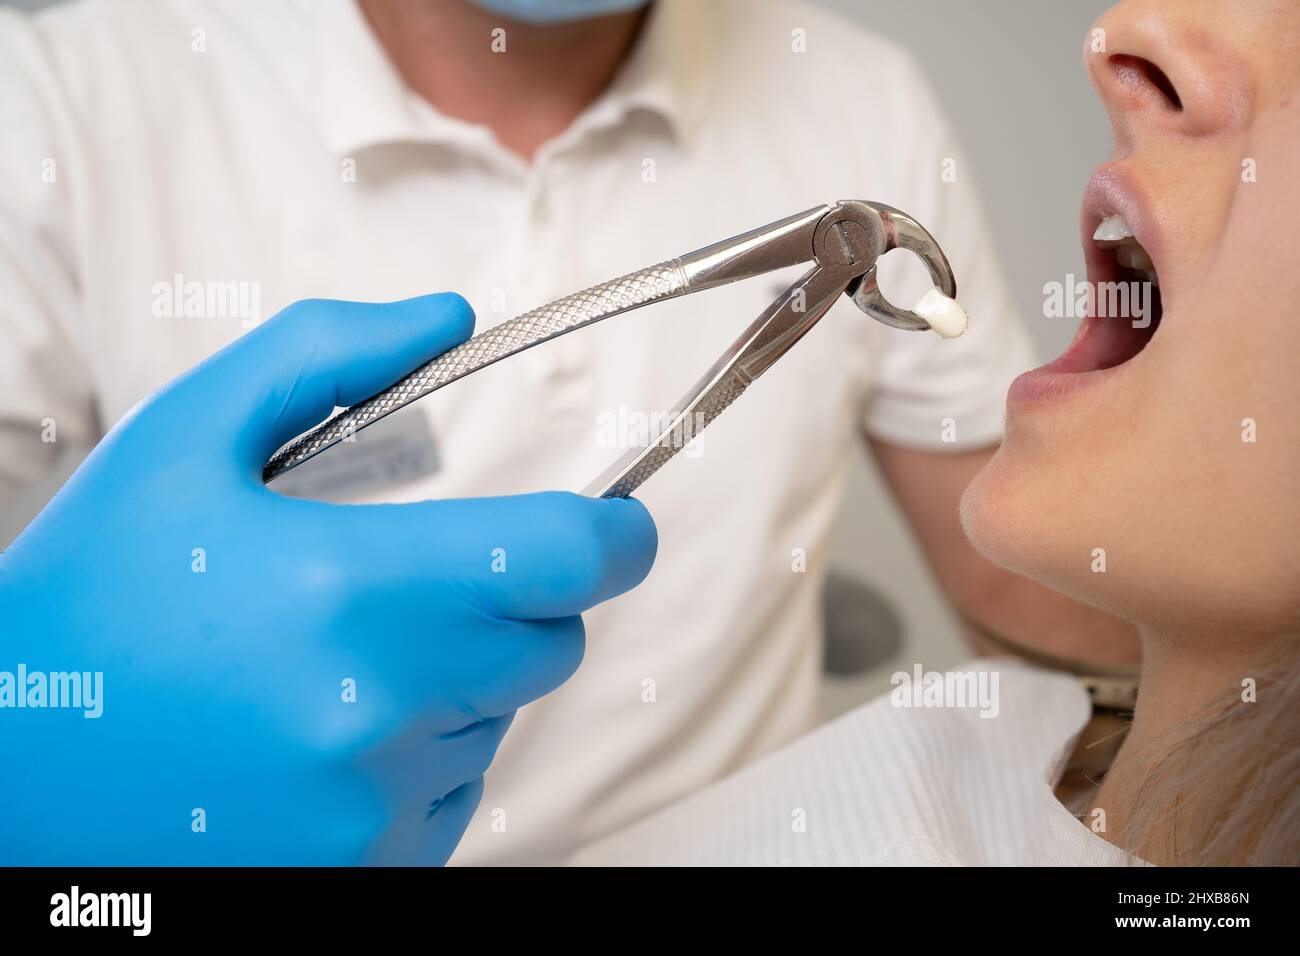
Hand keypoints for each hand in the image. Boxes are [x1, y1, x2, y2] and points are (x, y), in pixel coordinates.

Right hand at [0, 294, 656, 863]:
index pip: (574, 559)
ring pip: (502, 714)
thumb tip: (453, 316)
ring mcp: (376, 806)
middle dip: (511, 596)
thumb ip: (325, 357)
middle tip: (409, 579)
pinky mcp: (368, 869)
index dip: (616, 531)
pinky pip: (458, 789)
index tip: (613, 520)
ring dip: (456, 675)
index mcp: (353, 587)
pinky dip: (421, 750)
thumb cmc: (93, 598)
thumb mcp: (184, 442)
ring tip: (326, 663)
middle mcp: (382, 709)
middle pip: (551, 637)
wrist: (8, 777)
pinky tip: (318, 732)